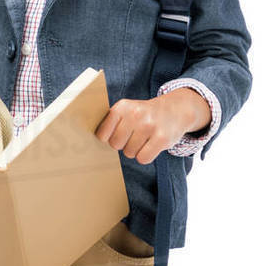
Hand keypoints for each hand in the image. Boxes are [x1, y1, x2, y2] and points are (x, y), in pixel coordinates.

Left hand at [95, 89, 209, 163]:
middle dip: (123, 145)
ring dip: (135, 150)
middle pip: (116, 145)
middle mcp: (135, 114)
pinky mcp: (162, 138)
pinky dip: (145, 156)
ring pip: (129, 153)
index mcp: (122, 106)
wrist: (175, 110)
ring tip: (143, 139)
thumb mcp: (126, 110)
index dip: (108, 138)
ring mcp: (149, 126)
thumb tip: (90, 141)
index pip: (102, 134)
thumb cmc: (143, 114)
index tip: (115, 135)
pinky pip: (143, 158)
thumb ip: (110, 122)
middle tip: (133, 137)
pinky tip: (150, 146)